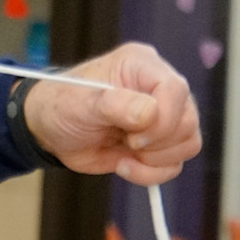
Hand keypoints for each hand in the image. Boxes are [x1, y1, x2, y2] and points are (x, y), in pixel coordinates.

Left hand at [23, 43, 201, 184]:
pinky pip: (175, 164)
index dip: (163, 118)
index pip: (176, 89)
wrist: (50, 132)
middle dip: (157, 142)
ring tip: (124, 153)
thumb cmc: (62, 106)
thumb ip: (115, 105)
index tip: (134, 136)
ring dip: (155, 160)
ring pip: (188, 144)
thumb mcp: (81, 103)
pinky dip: (151, 174)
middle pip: (188, 120)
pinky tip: (124, 164)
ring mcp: (163, 116)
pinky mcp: (160, 143)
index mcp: (142, 65)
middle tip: (126, 142)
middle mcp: (159, 88)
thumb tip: (150, 114)